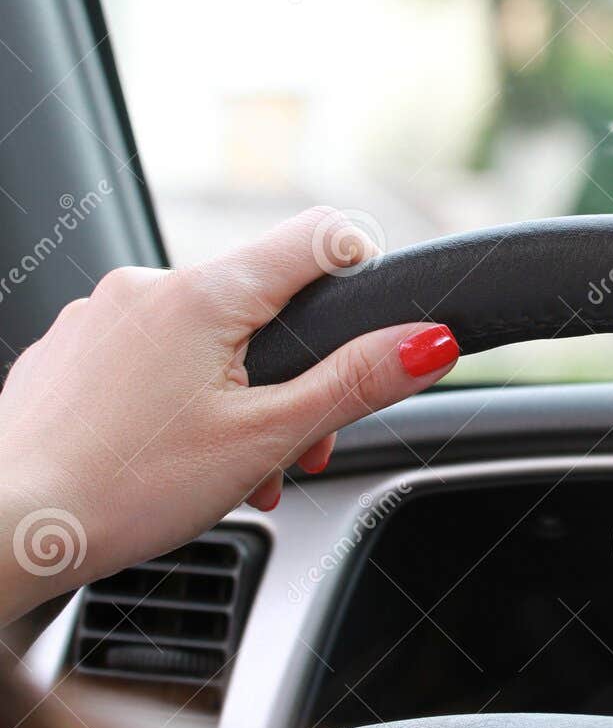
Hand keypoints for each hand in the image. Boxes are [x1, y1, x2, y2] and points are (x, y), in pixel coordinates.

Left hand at [0, 207, 459, 619]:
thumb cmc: (120, 489)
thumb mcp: (266, 438)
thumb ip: (356, 382)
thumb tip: (429, 341)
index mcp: (202, 295)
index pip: (317, 237)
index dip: (364, 268)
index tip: (377, 322)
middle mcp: (145, 287)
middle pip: (263, 306)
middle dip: (295, 378)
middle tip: (293, 452)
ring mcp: (98, 317)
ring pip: (207, 339)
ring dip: (241, 399)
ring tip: (230, 473)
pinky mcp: (68, 354)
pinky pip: (151, 358)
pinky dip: (181, 403)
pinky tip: (173, 461)